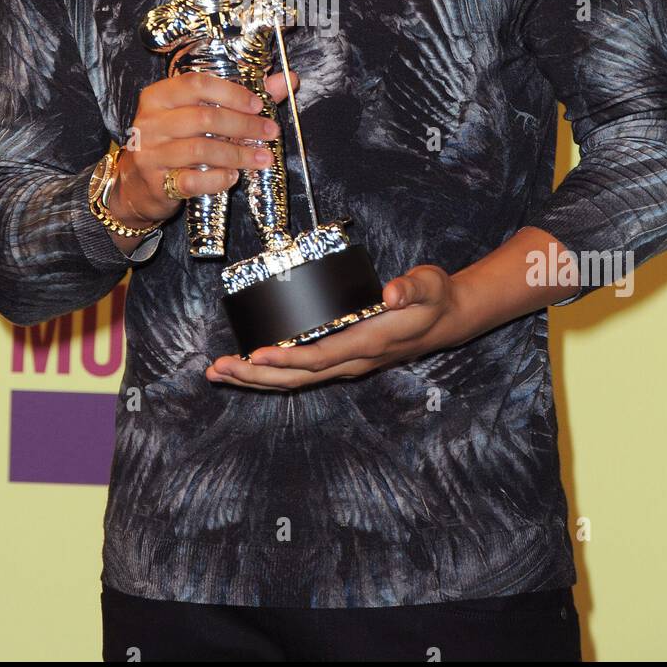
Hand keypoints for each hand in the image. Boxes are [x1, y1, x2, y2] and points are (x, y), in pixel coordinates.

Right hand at [108, 68, 298, 226]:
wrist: (135, 186)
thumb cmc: (173, 143)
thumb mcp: (198, 115)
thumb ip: (240, 97)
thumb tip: (286, 80)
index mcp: (159, 96)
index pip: (197, 83)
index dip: (232, 93)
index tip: (258, 105)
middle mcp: (150, 122)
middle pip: (203, 117)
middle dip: (243, 125)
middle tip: (270, 133)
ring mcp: (150, 153)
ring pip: (200, 149)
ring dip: (237, 154)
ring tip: (261, 158)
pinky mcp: (156, 183)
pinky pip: (192, 180)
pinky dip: (218, 179)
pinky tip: (233, 177)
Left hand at [206, 263, 479, 390]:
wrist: (448, 319)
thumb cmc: (434, 298)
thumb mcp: (429, 285)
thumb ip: (412, 287)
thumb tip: (392, 292)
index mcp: (368, 344)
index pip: (320, 358)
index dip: (286, 360)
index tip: (255, 355)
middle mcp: (353, 361)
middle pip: (297, 378)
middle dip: (255, 376)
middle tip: (218, 368)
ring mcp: (346, 364)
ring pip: (294, 381)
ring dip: (255, 379)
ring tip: (218, 372)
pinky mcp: (341, 358)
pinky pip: (301, 372)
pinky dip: (270, 372)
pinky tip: (247, 367)